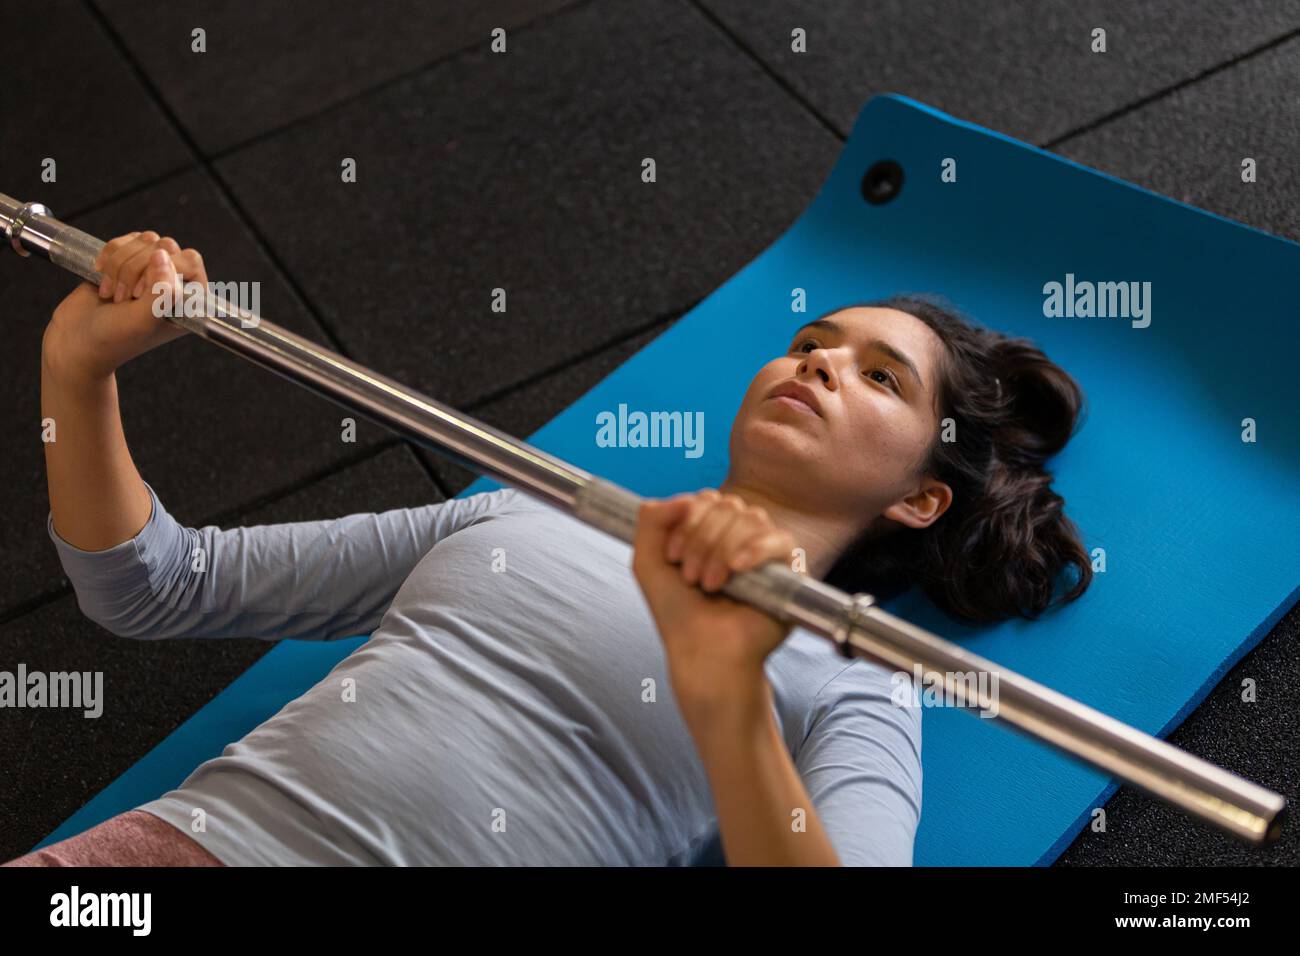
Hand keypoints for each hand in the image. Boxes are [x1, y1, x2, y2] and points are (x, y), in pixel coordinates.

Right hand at [43, 231, 205, 383]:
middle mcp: (173, 284)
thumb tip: (162, 254)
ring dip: (121, 266)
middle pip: (166, 246)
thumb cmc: (114, 339)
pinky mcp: (126, 262)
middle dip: (137, 268)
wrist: (77, 342)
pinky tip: (102, 281)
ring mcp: (150, 271)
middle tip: (125, 298)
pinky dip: (109, 258)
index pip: (190, 260)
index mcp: (189, 300)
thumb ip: (162, 290)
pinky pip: (124, 241)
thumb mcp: (144, 320)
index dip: (163, 270)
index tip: (141, 294)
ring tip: (114, 295)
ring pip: (144, 240)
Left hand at [632, 489, 798, 726]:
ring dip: (721, 551)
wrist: (702, 652)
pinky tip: (738, 569)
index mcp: (712, 531)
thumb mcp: (647, 561)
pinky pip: (781, 539)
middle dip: (702, 539)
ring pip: (751, 518)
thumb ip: (651, 519)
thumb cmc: (678, 614)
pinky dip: (755, 549)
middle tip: (690, 577)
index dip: (687, 521)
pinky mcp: (789, 571)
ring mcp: (766, 553)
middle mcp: (741, 537)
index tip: (672, 557)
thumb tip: (686, 497)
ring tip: (710, 585)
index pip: (707, 499)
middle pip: (728, 505)